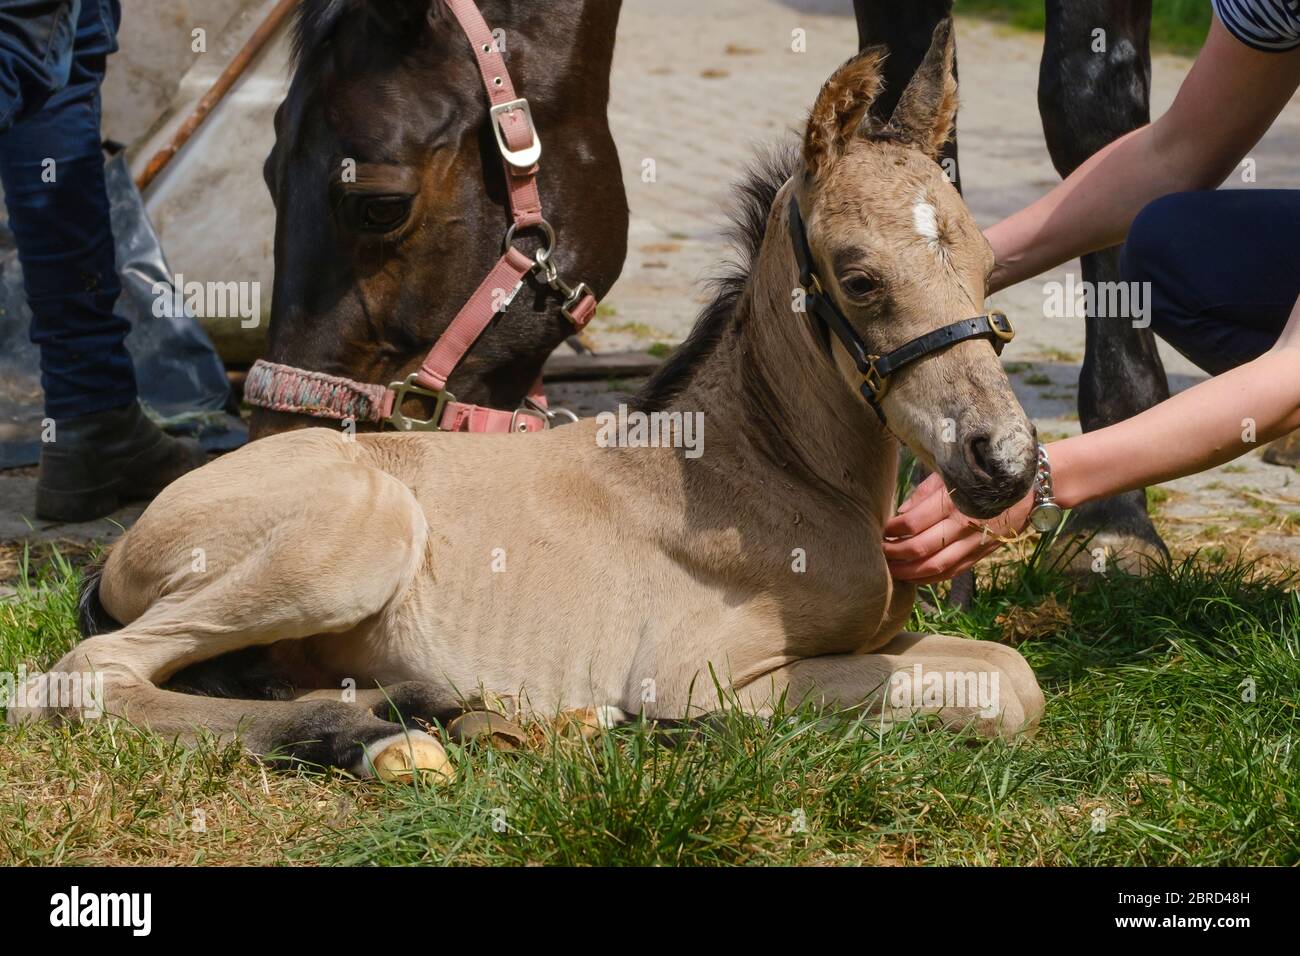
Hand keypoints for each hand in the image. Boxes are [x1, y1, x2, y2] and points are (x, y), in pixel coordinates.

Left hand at [883, 473, 1035, 583]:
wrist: (1031, 489)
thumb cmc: (986, 475)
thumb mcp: (954, 474)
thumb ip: (925, 494)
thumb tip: (901, 513)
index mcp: (955, 501)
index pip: (913, 522)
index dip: (893, 529)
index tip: (881, 529)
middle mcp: (964, 525)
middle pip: (920, 548)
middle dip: (894, 553)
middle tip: (878, 551)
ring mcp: (974, 543)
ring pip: (934, 566)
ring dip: (907, 571)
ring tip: (890, 569)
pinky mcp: (980, 555)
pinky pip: (950, 572)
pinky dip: (928, 578)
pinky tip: (912, 577)